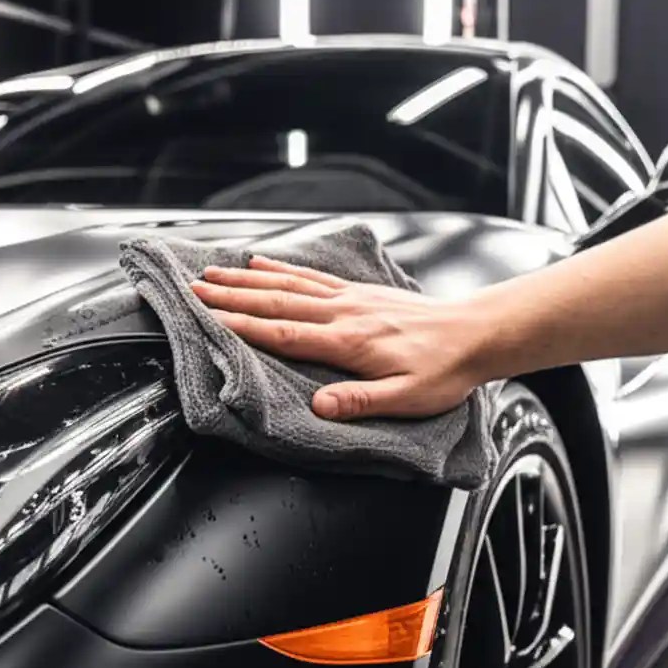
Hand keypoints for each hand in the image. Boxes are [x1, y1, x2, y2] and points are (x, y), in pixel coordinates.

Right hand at [190, 255, 483, 420]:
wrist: (475, 334)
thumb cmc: (443, 370)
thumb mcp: (408, 398)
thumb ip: (362, 402)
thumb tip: (320, 406)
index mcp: (348, 342)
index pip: (284, 331)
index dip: (242, 324)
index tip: (207, 316)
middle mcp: (343, 313)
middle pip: (275, 300)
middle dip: (230, 295)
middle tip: (192, 289)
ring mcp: (349, 298)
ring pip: (287, 283)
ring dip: (246, 278)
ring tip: (212, 273)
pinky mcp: (358, 292)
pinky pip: (311, 275)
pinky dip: (282, 267)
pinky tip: (262, 262)